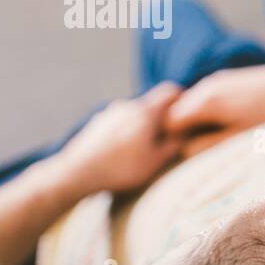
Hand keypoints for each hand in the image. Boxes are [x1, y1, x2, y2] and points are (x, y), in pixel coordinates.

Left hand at [56, 83, 184, 194]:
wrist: (77, 174)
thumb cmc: (121, 169)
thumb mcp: (156, 161)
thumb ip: (174, 144)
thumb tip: (184, 133)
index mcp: (145, 111)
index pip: (170, 91)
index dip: (183, 99)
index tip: (188, 113)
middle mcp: (127, 106)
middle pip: (152, 104)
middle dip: (163, 118)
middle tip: (168, 138)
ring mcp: (109, 113)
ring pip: (135, 114)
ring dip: (143, 126)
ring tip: (143, 150)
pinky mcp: (97, 123)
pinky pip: (120, 122)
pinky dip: (127, 132)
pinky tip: (123, 153)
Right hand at [164, 63, 264, 158]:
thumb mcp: (238, 138)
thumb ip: (207, 145)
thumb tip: (182, 152)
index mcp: (205, 102)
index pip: (168, 123)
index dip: (172, 140)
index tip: (183, 155)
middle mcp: (205, 87)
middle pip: (176, 112)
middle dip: (182, 132)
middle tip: (198, 150)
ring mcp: (216, 80)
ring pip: (192, 104)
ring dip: (196, 122)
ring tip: (216, 138)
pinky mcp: (227, 79)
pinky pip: (206, 97)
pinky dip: (208, 112)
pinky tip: (228, 123)